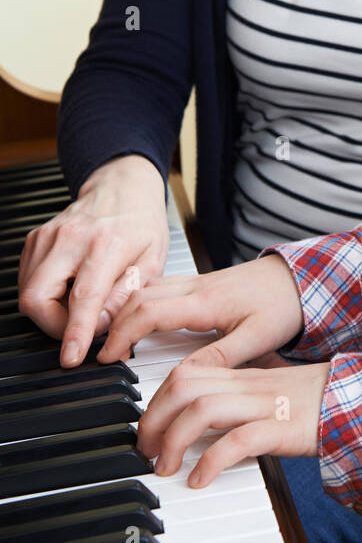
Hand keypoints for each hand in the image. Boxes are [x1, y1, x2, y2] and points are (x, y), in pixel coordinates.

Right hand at [17, 155, 168, 365]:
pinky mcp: (35, 240)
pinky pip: (27, 280)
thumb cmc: (141, 222)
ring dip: (50, 311)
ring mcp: (47, 237)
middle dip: (53, 326)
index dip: (74, 332)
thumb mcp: (153, 260)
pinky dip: (44, 294)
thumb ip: (128, 294)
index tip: (71, 355)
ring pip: (27, 292)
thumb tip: (104, 325)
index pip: (82, 297)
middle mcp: (70, 239)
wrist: (123, 187)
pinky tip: (67, 289)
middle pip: (37, 297)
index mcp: (105, 244)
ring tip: (80, 304)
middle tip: (80, 329)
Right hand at [98, 254, 303, 369]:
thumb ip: (219, 357)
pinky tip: (141, 319)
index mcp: (206, 302)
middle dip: (114, 323)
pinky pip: (161, 286)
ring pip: (148, 287)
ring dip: (126, 310)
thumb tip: (183, 377)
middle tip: (105, 352)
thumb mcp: (257, 338)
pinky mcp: (203, 282)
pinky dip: (142, 301)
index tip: (108, 357)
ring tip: (116, 339)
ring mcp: (198, 281)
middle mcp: (196, 286)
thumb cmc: (285, 306)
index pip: (148, 312)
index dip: (122, 335)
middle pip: (138, 296)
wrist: (304, 277)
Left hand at [137, 361, 330, 485]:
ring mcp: (265, 404)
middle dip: (154, 419)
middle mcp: (249, 385)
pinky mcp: (283, 428)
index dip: (156, 400)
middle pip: (184, 386)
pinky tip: (199, 480)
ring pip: (203, 408)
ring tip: (166, 468)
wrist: (361, 403)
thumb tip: (199, 426)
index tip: (147, 430)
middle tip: (146, 452)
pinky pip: (237, 440)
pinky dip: (211, 461)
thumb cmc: (316, 405)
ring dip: (174, 440)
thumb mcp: (269, 397)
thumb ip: (237, 402)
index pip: (186, 373)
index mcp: (243, 376)